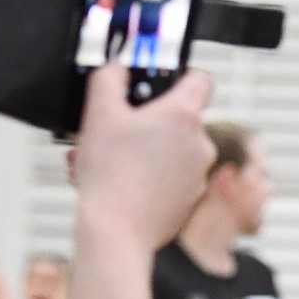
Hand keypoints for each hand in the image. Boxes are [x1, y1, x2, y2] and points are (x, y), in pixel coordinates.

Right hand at [72, 64, 215, 254]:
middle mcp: (200, 143)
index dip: (180, 76)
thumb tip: (117, 67)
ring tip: (115, 160)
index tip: (160, 83)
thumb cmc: (111, 177)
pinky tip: (125, 182)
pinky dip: (153, 176)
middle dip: (152, 121)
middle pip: (181, 118)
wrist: (117, 232)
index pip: (200, 79)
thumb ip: (108, 77)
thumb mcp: (98, 113)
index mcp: (183, 116)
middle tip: (120, 130)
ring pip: (174, 150)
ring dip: (149, 149)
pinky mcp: (191, 199)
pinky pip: (173, 177)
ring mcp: (199, 174)